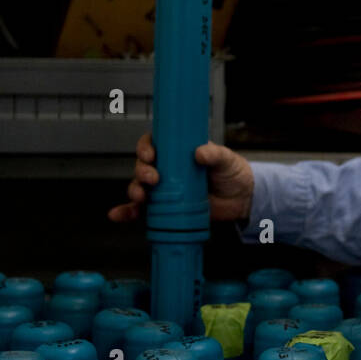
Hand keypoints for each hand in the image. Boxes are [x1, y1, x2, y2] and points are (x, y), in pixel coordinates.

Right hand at [108, 131, 254, 224]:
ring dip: (135, 190)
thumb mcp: (226, 159)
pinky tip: (119, 215)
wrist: (242, 199)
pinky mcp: (166, 208)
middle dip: (141, 171)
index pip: (154, 144)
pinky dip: (127, 212)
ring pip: (140, 186)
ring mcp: (165, 189)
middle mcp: (167, 169)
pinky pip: (142, 210)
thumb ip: (215, 154)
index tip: (151, 155)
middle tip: (153, 179)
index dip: (146, 147)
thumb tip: (200, 153)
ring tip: (142, 196)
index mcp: (177, 152)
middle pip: (143, 166)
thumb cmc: (232, 173)